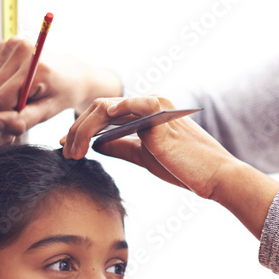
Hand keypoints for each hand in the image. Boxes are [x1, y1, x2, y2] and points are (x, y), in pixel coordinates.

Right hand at [0, 38, 120, 139]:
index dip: (6, 117)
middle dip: (2, 109)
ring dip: (0, 99)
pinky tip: (16, 88)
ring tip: (21, 100)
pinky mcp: (4, 45)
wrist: (71, 74)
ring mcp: (11, 44)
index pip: (0, 100)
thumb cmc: (62, 94)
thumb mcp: (47, 113)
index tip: (18, 123)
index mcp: (35, 67)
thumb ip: (19, 121)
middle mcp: (21, 49)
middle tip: (22, 111)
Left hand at [61, 95, 236, 199]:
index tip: (67, 147)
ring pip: (102, 107)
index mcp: (147, 110)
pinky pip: (116, 111)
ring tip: (71, 152)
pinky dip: (96, 124)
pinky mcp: (154, 113)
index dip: (82, 128)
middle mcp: (148, 102)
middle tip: (64, 152)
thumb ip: (121, 147)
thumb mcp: (144, 156)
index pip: (107, 113)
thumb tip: (96, 145)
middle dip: (76, 129)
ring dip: (81, 129)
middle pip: (100, 107)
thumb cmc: (184, 168)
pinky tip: (86, 142)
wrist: (213, 176)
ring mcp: (151, 105)